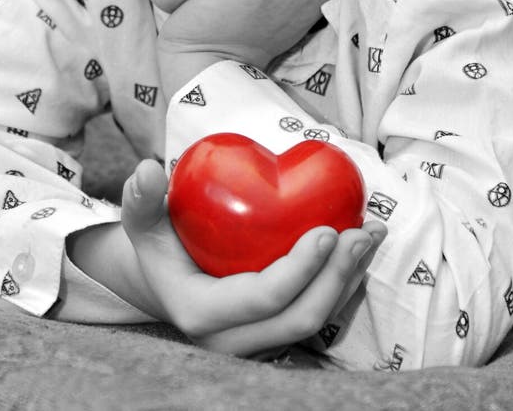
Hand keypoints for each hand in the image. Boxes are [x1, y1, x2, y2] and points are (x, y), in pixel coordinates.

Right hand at [121, 160, 386, 356]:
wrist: (164, 282)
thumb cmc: (159, 246)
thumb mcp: (143, 224)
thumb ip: (141, 200)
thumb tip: (148, 169)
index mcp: (202, 314)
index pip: (262, 299)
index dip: (300, 269)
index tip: (326, 229)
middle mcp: (232, 340)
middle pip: (300, 317)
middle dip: (338, 276)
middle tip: (361, 232)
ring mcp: (257, 343)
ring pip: (316, 321)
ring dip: (350, 279)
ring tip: (371, 234)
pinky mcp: (276, 333)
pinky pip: (319, 315)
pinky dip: (344, 283)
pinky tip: (360, 249)